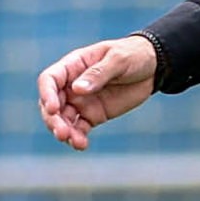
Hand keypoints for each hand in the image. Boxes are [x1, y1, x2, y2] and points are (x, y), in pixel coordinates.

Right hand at [37, 35, 158, 150]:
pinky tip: (81, 145)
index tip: (53, 109)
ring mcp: (81, 102)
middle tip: (62, 133)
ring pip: (63, 119)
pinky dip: (77, 137)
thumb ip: (98, 73)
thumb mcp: (119, 60)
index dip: (47, 94)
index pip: (50, 80)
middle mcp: (72, 85)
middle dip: (53, 120)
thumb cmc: (133, 55)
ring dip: (64, 131)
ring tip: (74, 141)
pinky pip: (79, 129)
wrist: (152, 68)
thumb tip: (77, 89)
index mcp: (73, 66)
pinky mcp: (93, 115)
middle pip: (52, 104)